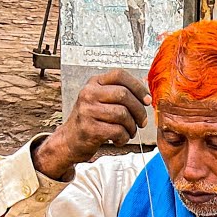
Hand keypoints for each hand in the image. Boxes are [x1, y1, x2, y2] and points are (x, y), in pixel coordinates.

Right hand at [32, 69, 151, 179]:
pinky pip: (117, 131)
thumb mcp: (101, 101)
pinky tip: (119, 140)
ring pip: (122, 114)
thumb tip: (147, 97)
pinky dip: (124, 138)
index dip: (138, 87)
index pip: (120, 75)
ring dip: (132, 127)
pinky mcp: (90, 129)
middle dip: (139, 110)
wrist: (70, 140)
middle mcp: (89, 93)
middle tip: (141, 122)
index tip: (147, 100)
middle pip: (124, 95)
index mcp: (94, 83)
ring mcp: (87, 110)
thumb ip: (120, 95)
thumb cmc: (91, 121)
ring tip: (129, 132)